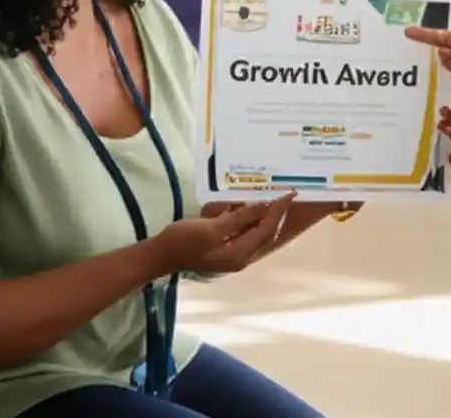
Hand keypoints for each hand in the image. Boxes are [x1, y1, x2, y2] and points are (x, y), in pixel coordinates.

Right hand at [157, 192, 294, 273]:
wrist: (160, 255)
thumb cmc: (184, 241)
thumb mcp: (212, 228)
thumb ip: (240, 218)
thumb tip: (263, 206)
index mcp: (241, 254)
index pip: (267, 228)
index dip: (279, 210)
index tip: (290, 193)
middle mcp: (242, 256)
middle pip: (266, 232)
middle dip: (276, 213)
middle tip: (285, 193)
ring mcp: (233, 254)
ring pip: (256, 232)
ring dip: (264, 216)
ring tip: (272, 197)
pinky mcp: (224, 249)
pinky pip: (244, 233)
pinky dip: (249, 220)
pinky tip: (249, 206)